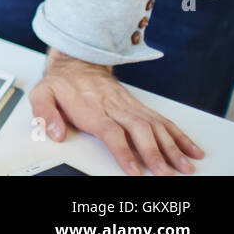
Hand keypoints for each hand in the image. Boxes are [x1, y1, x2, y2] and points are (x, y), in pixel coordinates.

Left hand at [29, 47, 204, 174]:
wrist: (78, 62)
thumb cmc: (62, 83)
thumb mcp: (42, 93)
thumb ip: (44, 113)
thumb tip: (53, 132)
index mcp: (91, 108)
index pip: (111, 131)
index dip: (123, 151)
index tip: (134, 169)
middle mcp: (114, 107)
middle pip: (139, 130)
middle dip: (154, 153)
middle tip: (165, 172)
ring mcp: (129, 106)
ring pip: (155, 126)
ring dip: (172, 147)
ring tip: (184, 166)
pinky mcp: (139, 107)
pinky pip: (162, 121)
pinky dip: (179, 136)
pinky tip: (191, 150)